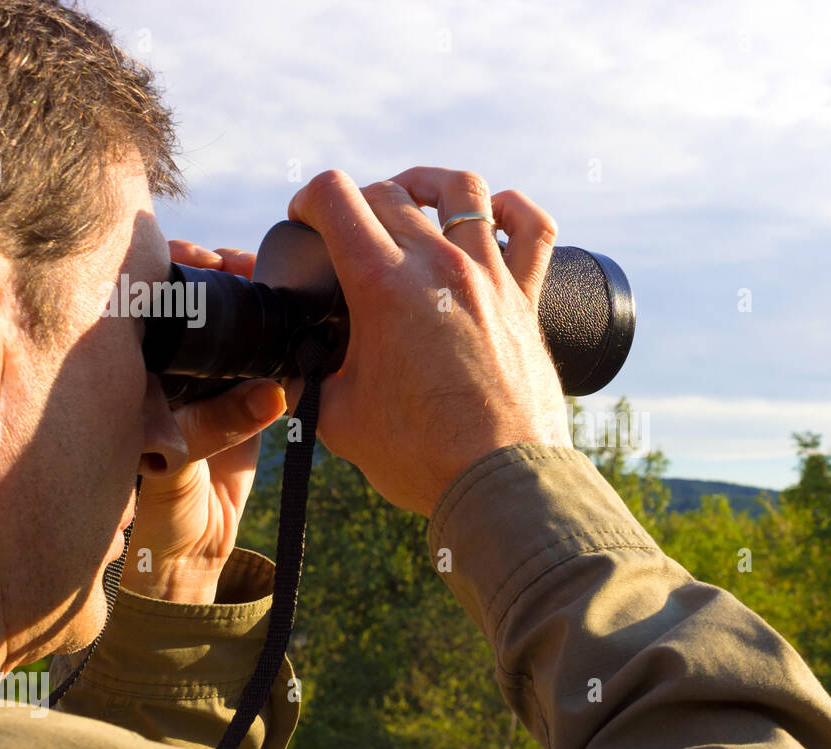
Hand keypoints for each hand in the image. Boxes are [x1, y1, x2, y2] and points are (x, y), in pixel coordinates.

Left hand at [119, 241, 285, 602]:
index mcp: (135, 377)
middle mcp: (168, 372)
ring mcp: (209, 383)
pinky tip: (295, 320)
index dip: (171, 272)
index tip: (201, 258)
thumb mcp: (177, 469)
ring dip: (254, 303)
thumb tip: (272, 393)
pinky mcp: (248, 402)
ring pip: (232, 330)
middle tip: (245, 262)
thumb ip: (216, 428)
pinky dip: (284, 344)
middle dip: (221, 277)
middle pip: (195, 307)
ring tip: (271, 278)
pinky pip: (269, 365)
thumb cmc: (163, 512)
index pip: (148, 307)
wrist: (194, 553)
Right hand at [281, 166, 571, 517]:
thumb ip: (310, 380)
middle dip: (359, 202)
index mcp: (382, 285)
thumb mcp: (338, 418)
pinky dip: (515, 210)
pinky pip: (533, 229)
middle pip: (391, 194)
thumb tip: (296, 369)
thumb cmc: (422, 455)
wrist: (500, 481)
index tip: (304, 222)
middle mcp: (439, 265)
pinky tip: (498, 214)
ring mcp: (490, 277)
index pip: (336, 198)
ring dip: (429, 185)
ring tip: (414, 197)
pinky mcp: (526, 299)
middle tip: (350, 233)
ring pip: (463, 191)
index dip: (308, 200)